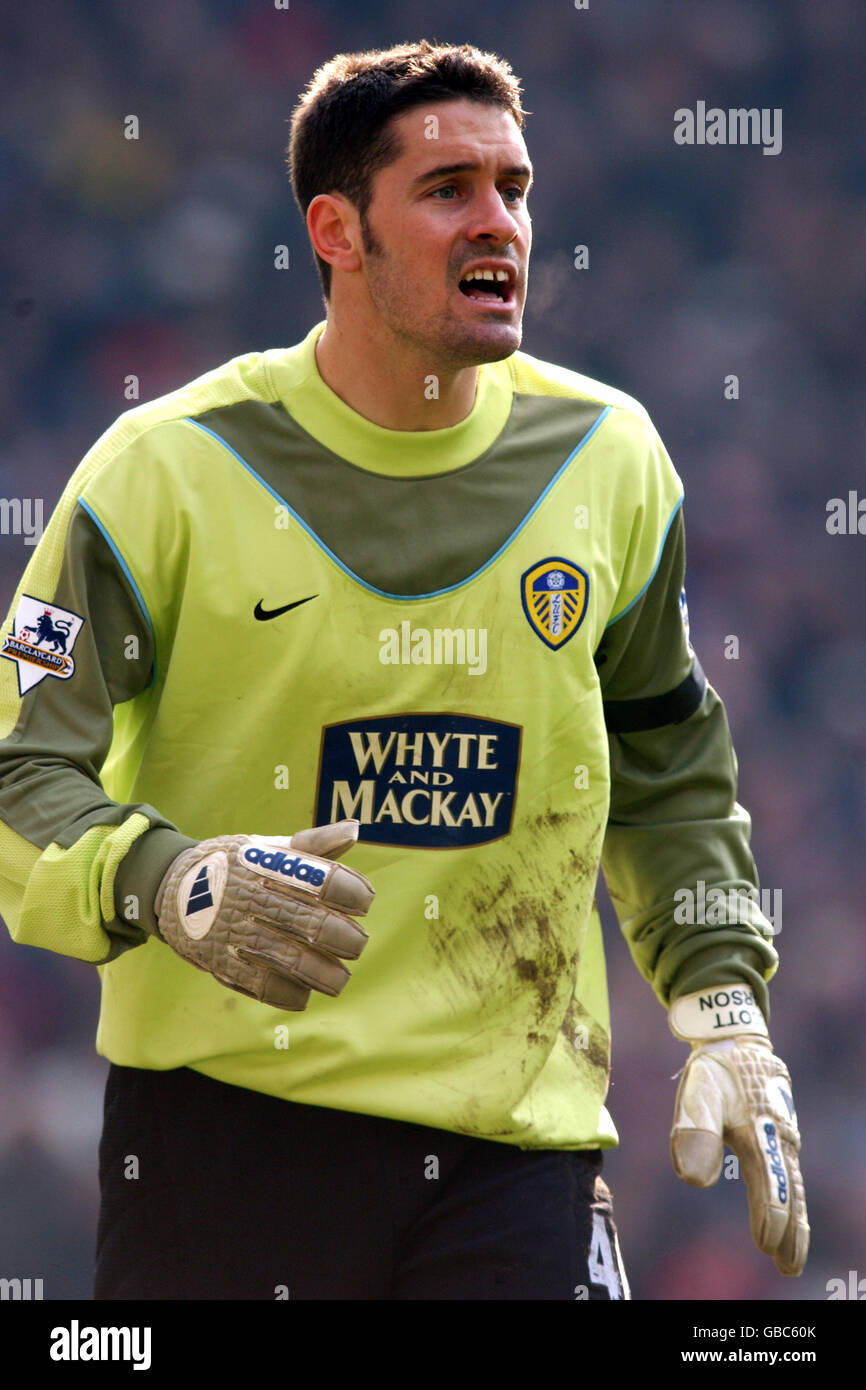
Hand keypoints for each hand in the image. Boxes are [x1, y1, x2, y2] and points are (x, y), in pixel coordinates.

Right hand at [154, 819, 373, 1010]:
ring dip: (324, 974)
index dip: (352, 892)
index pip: (323, 880)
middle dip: (345, 939)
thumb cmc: (233, 865)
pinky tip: (304, 992)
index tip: (364, 901)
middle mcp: (254, 897)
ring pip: (291, 960)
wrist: (170, 885)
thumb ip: (313, 844)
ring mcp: (237, 932)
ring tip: (340, 979)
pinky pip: (262, 986)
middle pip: (312, 924)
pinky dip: (289, 994)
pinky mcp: (222, 962)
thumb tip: (355, 829)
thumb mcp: (267, 846)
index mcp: (270, 865)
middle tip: (358, 944)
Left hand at [669, 986, 808, 1275]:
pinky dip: (792, 1199)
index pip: (770, 1185)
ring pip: (793, 1185)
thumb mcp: (697, 1093)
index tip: (765, 1245)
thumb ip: (694, 1132)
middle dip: (790, 1232)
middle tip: (789, 1267)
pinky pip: (790, 1173)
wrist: (735, 1038)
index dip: (768, 1217)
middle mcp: (778, 1139)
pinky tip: (788, 1215)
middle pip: (790, 1193)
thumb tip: (693, 1182)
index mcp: (759, 1134)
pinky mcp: (779, 1134)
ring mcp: (782, 1137)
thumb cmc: (715, 1069)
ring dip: (794, 1220)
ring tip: (790, 1256)